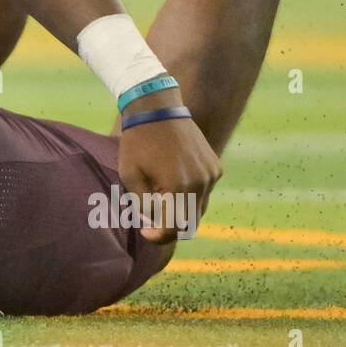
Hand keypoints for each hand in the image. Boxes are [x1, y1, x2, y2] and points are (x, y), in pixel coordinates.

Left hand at [117, 93, 220, 243]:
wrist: (157, 109)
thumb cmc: (138, 142)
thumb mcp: (130, 176)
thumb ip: (143, 205)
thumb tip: (153, 222)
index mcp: (179, 187)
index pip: (174, 229)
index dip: (158, 237)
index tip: (145, 232)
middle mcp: (201, 183)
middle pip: (190, 223)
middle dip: (171, 227)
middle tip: (153, 221)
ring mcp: (212, 175)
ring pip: (199, 209)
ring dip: (182, 212)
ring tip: (162, 200)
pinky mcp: (216, 167)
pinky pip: (205, 192)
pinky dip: (191, 196)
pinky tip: (174, 183)